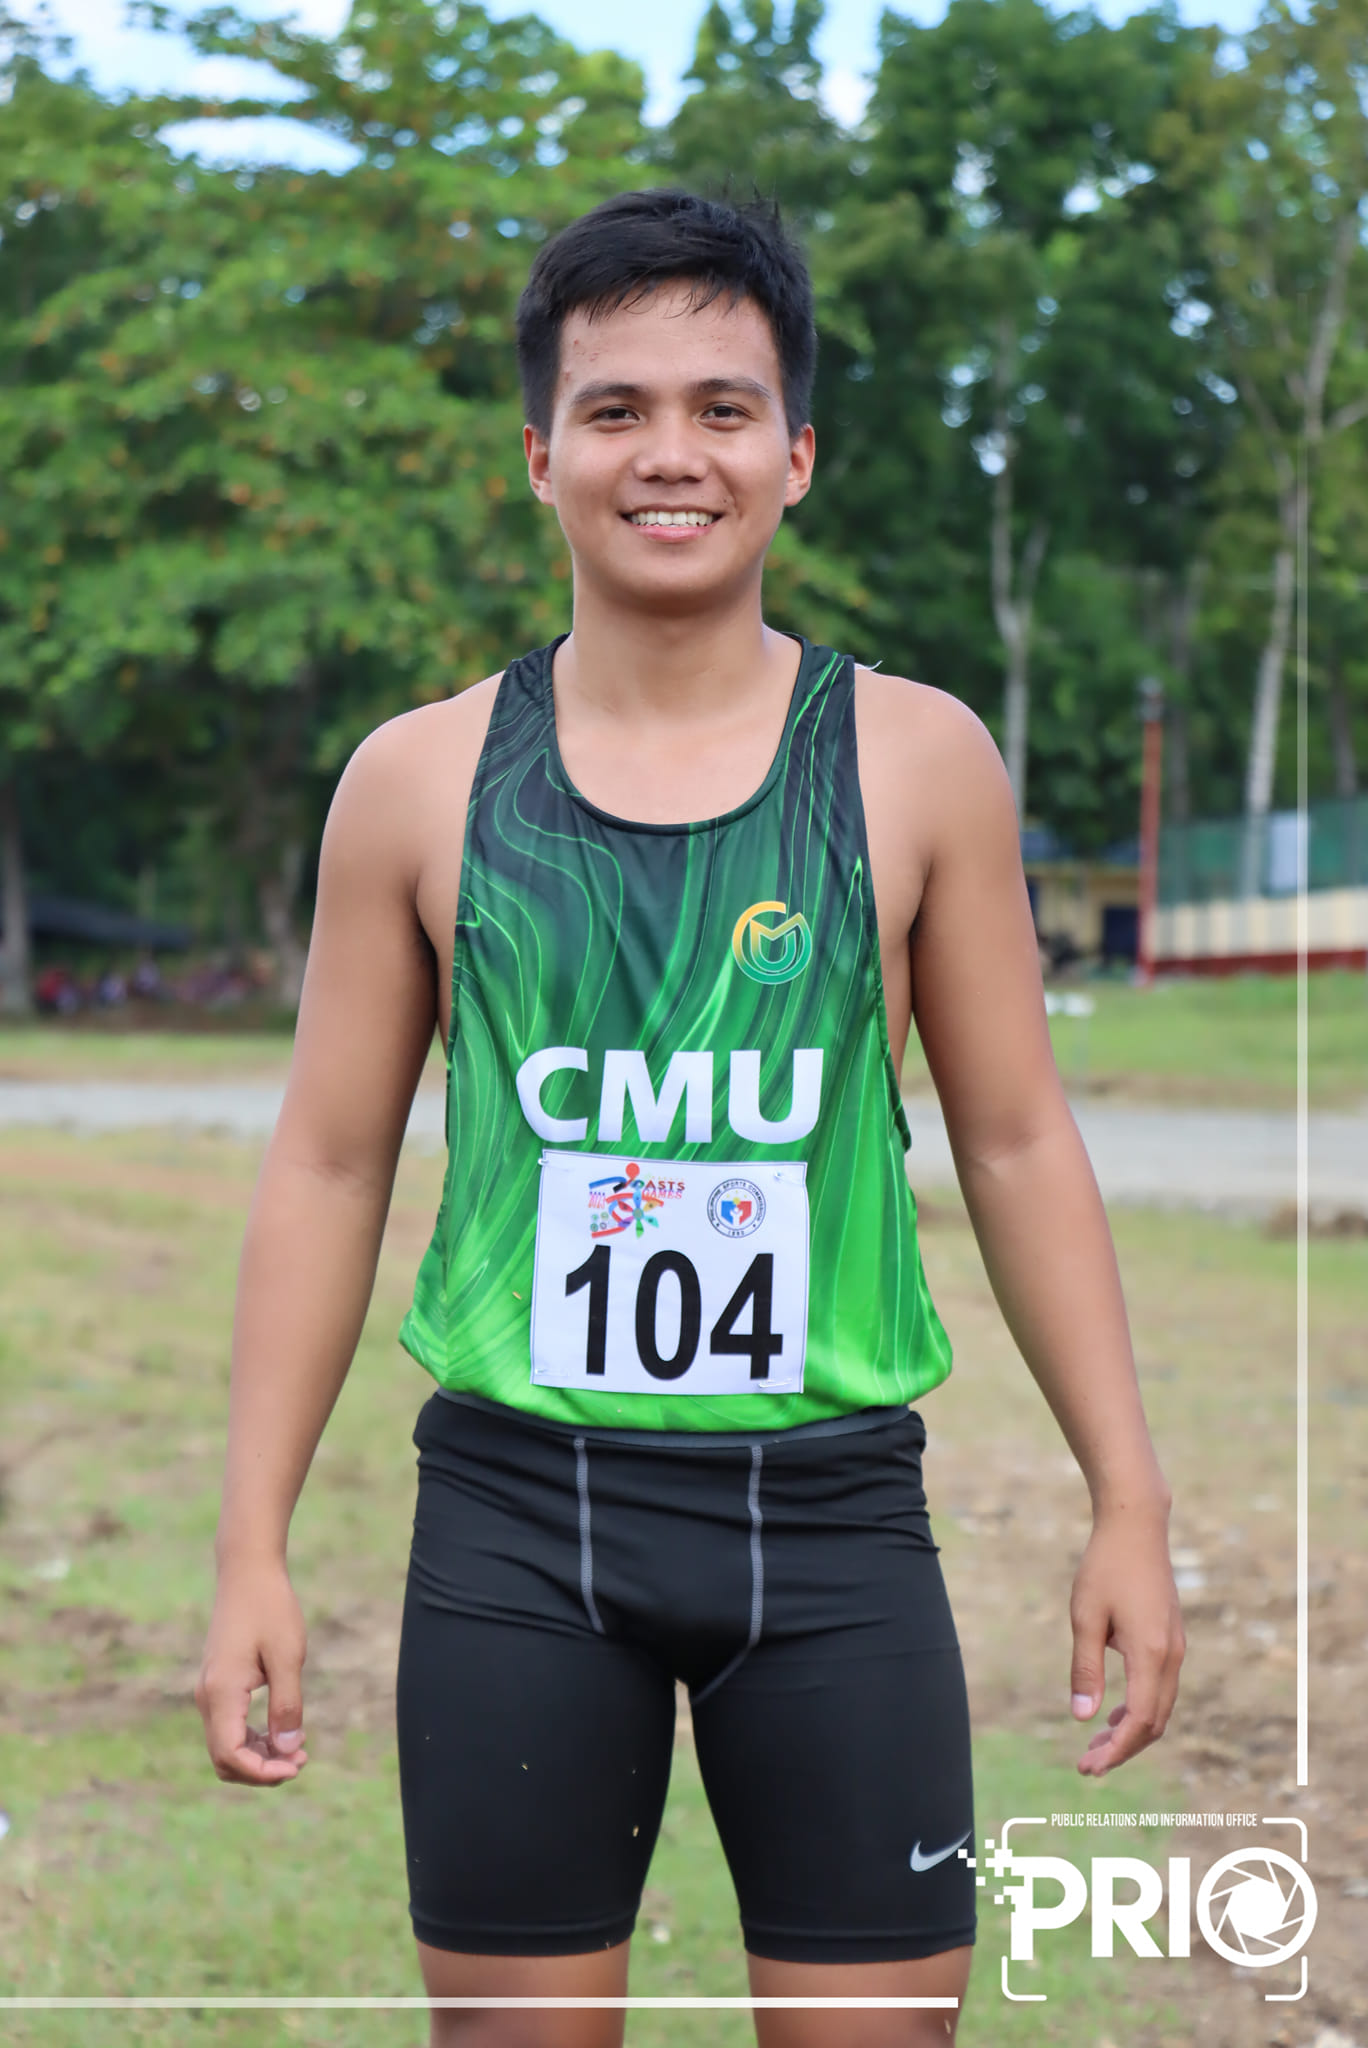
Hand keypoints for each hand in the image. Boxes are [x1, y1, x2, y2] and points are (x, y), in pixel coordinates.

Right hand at [196, 1560, 309, 1785]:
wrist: (247, 1572)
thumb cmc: (271, 1608)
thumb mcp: (288, 1656)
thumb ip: (286, 1705)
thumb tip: (287, 1750)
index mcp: (222, 1692)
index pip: (231, 1756)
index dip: (263, 1772)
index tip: (297, 1765)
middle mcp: (208, 1698)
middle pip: (224, 1759)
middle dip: (261, 1770)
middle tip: (301, 1760)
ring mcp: (209, 1692)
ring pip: (224, 1747)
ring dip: (258, 1757)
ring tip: (297, 1749)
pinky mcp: (217, 1685)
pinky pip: (228, 1728)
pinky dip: (251, 1740)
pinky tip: (282, 1731)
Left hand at [1068, 1504, 1184, 1776]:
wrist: (1136, 1526)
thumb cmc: (1105, 1567)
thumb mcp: (1085, 1617)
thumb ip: (1085, 1669)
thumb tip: (1083, 1718)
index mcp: (1151, 1654)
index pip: (1139, 1721)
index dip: (1115, 1750)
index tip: (1087, 1767)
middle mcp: (1172, 1656)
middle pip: (1154, 1722)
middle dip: (1123, 1749)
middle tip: (1087, 1765)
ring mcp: (1176, 1647)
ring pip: (1160, 1707)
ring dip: (1131, 1731)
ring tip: (1096, 1745)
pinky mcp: (1171, 1638)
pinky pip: (1161, 1688)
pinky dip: (1140, 1708)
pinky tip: (1113, 1711)